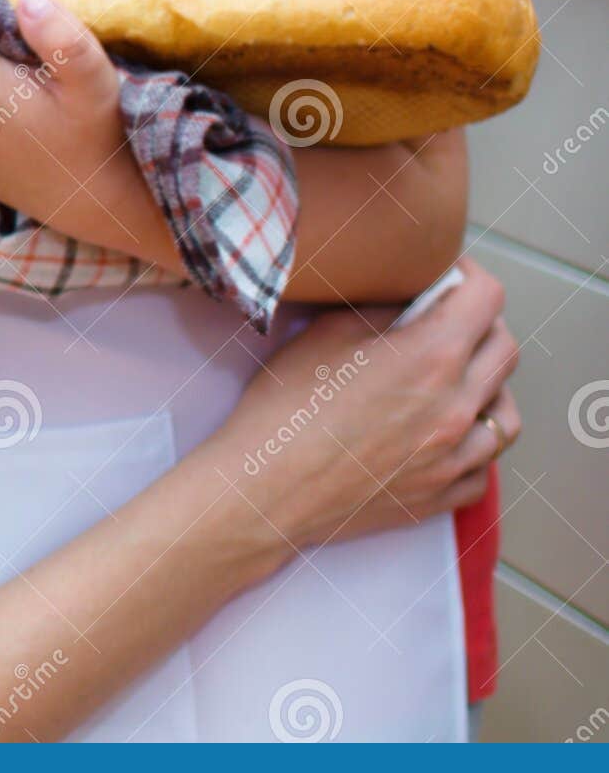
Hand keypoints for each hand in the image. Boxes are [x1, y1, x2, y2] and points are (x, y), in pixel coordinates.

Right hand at [214, 256, 520, 550]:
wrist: (266, 487)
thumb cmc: (286, 407)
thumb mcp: (327, 333)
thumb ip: (384, 307)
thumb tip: (414, 293)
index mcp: (430, 357)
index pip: (488, 299)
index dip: (471, 276)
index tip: (450, 277)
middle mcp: (456, 407)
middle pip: (506, 351)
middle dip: (482, 325)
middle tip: (446, 321)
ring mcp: (454, 458)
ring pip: (507, 414)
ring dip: (489, 388)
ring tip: (456, 381)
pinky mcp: (441, 496)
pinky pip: (485, 468)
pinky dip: (474, 445)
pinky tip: (444, 433)